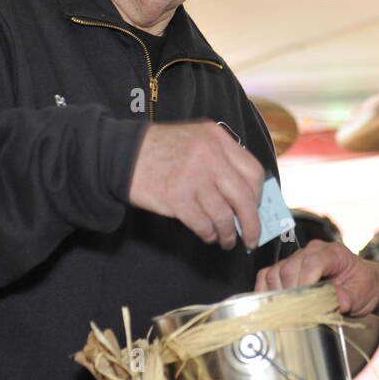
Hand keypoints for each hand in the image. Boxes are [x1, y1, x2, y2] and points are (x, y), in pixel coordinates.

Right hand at [127, 120, 263, 248]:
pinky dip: (208, 234)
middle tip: (252, 236)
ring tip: (226, 240)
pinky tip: (208, 236)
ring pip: (224, 215)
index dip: (258, 195)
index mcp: (217, 138)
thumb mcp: (196, 138)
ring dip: (228, 233)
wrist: (120, 155)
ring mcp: (193, 177)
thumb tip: (245, 193)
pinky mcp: (176, 197)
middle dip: (251, 223)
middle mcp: (209, 155)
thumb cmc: (159, 149)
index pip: (253, 171)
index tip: (256, 208)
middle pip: (244, 197)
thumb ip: (221, 157)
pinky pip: (202, 224)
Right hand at [255, 240, 378, 316]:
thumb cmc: (363, 286)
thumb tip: (336, 301)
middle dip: (291, 294)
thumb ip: (349, 297)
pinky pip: (267, 275)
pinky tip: (275, 305)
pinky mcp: (287, 268)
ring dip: (278, 295)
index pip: (312, 263)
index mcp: (334, 253)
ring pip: (275, 272)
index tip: (304, 305)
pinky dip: (267, 291)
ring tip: (289, 312)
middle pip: (289, 268)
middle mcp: (312, 251)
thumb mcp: (362, 294)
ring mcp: (297, 258)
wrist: (364, 284)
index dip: (304, 283)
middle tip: (297, 315)